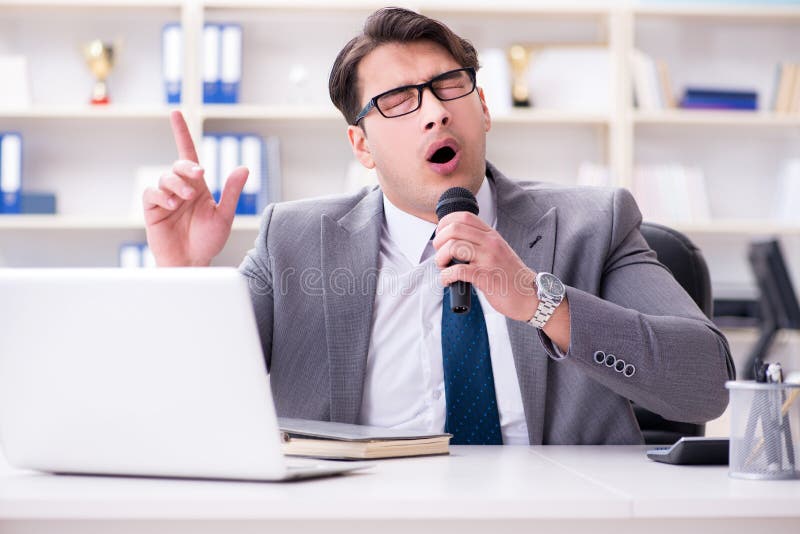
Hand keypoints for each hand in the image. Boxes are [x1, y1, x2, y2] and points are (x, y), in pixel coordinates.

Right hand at [143, 110, 248, 265]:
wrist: (192, 262)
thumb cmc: (208, 241)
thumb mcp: (224, 216)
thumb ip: (232, 192)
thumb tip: (244, 167)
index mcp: (198, 186)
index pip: (188, 154)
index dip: (181, 133)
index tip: (175, 113)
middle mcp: (180, 189)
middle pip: (178, 166)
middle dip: (186, 168)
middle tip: (199, 177)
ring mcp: (165, 199)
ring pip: (164, 178)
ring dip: (176, 185)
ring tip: (185, 199)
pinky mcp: (152, 211)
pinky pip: (151, 194)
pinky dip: (161, 196)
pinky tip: (171, 204)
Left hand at [433, 212, 536, 321]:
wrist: (529, 294)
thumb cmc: (510, 275)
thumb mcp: (497, 250)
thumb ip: (479, 243)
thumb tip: (453, 241)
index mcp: (491, 235)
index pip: (464, 216)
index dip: (445, 222)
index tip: (440, 234)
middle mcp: (490, 243)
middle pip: (454, 229)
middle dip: (439, 241)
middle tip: (440, 254)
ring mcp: (489, 259)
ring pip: (454, 247)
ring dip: (441, 259)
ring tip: (444, 267)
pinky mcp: (486, 277)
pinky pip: (458, 270)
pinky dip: (446, 276)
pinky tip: (448, 280)